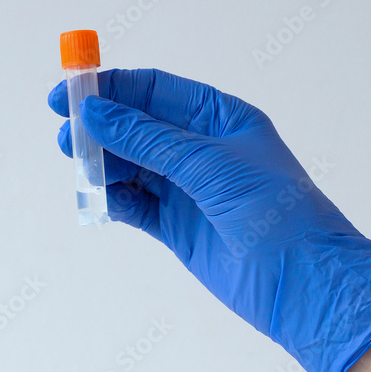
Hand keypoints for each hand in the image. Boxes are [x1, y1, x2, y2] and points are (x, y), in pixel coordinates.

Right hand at [48, 68, 370, 371]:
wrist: (304, 283)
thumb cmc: (276, 212)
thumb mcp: (208, 164)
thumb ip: (147, 140)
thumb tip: (95, 114)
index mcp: (221, 118)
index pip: (156, 91)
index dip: (112, 88)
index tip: (71, 92)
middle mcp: (202, 149)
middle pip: (137, 127)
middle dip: (100, 128)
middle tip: (66, 136)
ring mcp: (188, 189)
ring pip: (130, 166)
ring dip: (102, 165)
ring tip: (79, 168)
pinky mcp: (177, 227)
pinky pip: (134, 205)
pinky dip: (113, 200)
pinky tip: (99, 199)